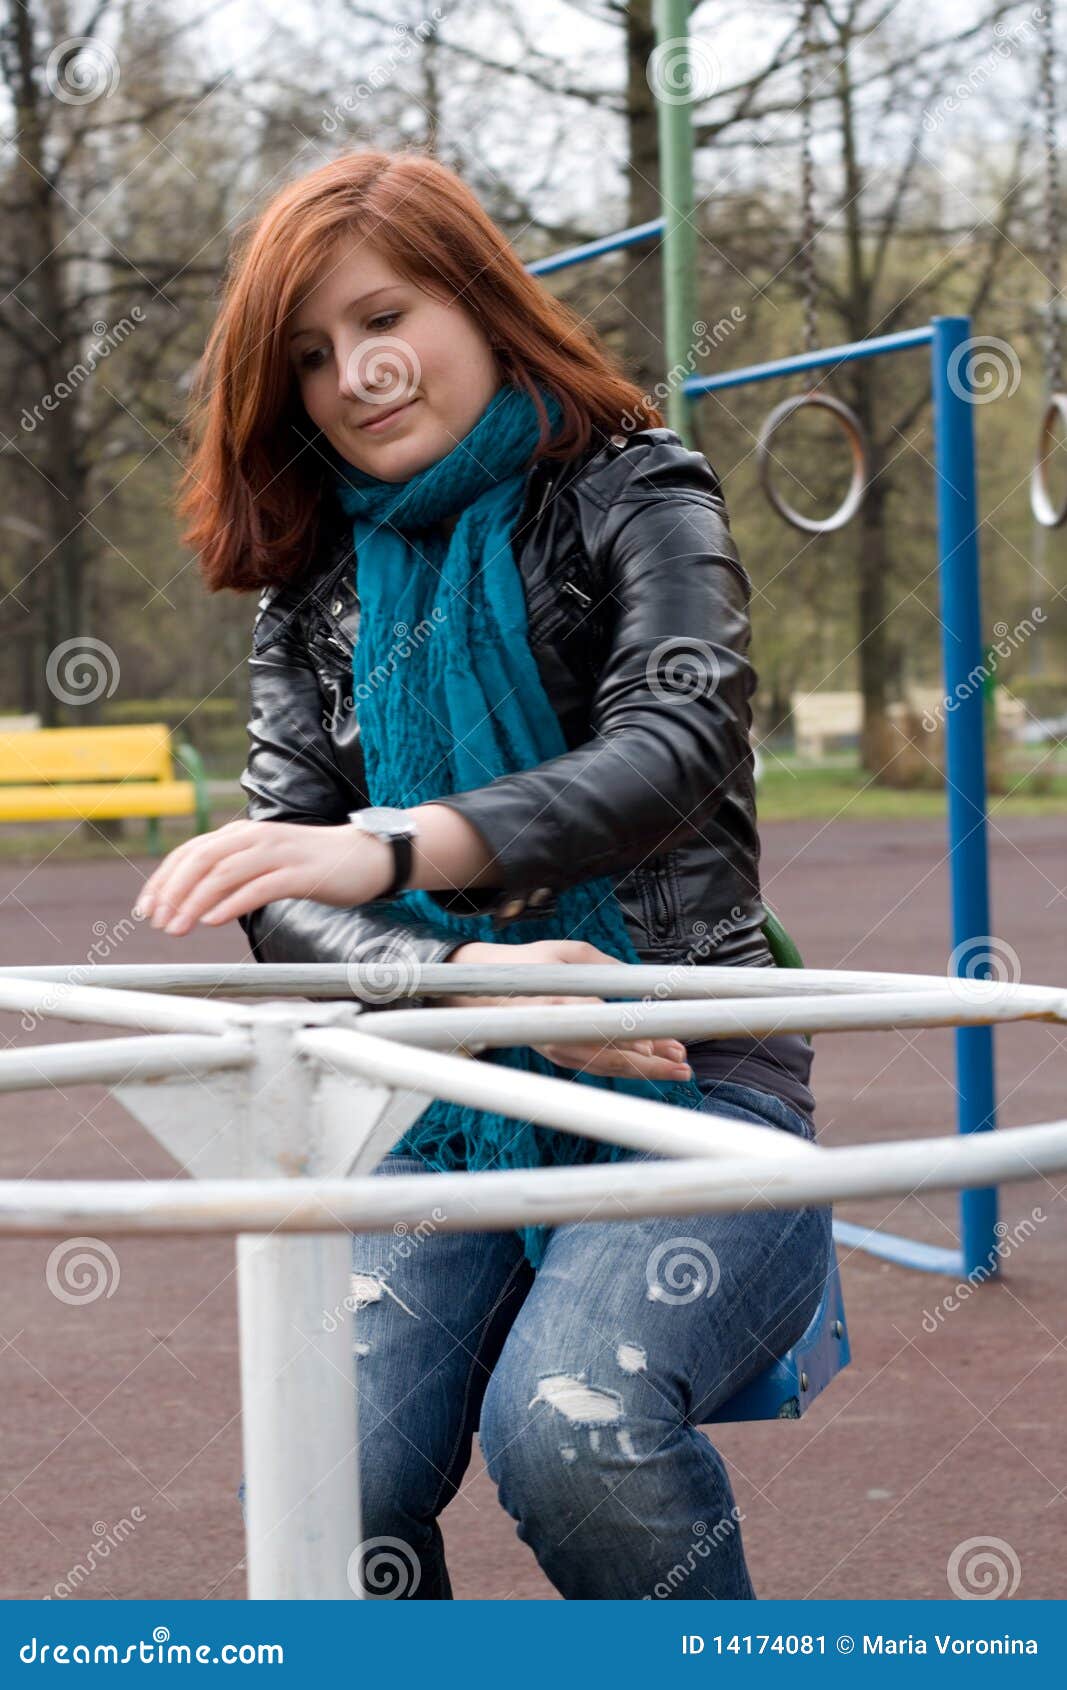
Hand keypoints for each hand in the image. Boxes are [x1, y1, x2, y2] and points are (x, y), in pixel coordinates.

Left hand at [132, 819, 394, 935]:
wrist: (367, 856)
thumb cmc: (313, 865)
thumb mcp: (265, 865)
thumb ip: (234, 874)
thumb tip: (195, 901)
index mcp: (243, 834)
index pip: (191, 851)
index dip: (163, 880)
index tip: (146, 909)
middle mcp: (256, 837)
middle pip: (201, 859)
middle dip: (173, 891)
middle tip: (156, 922)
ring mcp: (279, 853)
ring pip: (224, 873)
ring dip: (194, 901)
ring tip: (176, 927)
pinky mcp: (301, 873)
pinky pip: (258, 887)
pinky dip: (230, 903)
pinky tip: (211, 920)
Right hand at [439, 938, 691, 1082]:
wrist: (486, 991)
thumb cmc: (528, 966)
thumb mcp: (567, 952)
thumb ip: (606, 966)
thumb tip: (640, 979)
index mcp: (557, 1004)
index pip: (599, 1028)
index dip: (629, 1040)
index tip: (656, 1044)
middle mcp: (557, 1034)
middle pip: (609, 1057)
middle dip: (650, 1063)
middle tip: (682, 1062)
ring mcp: (557, 1050)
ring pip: (607, 1067)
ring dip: (644, 1070)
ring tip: (678, 1067)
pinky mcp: (560, 1056)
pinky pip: (598, 1066)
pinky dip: (627, 1067)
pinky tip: (651, 1062)